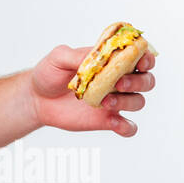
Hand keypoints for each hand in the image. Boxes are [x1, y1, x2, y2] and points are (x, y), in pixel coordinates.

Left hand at [28, 44, 156, 136]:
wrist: (37, 99)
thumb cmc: (50, 73)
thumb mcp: (58, 58)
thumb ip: (76, 55)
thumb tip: (94, 56)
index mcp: (111, 60)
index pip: (139, 56)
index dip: (146, 57)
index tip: (140, 60)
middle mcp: (118, 80)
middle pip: (146, 80)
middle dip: (138, 81)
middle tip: (119, 83)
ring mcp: (115, 100)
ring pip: (139, 102)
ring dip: (128, 102)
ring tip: (105, 102)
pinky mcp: (108, 120)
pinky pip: (129, 127)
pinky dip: (127, 127)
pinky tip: (113, 123)